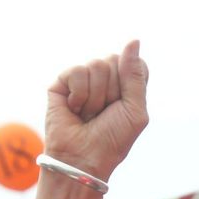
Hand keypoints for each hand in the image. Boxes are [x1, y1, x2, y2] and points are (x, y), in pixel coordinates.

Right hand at [36, 40, 148, 198]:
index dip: (131, 82)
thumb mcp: (135, 110)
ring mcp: (83, 80)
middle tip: (105, 113)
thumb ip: (136, 75)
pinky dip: (80, 95)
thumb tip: (133, 40)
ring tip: (89, 115)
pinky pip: (77, 71)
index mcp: (126, 86)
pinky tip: (75, 109)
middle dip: (113, 91)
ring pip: (97, 65)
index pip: (135, 63)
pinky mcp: (63, 83)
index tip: (124, 105)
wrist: (82, 158)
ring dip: (96, 97)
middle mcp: (105, 80)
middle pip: (115, 60)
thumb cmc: (112, 140)